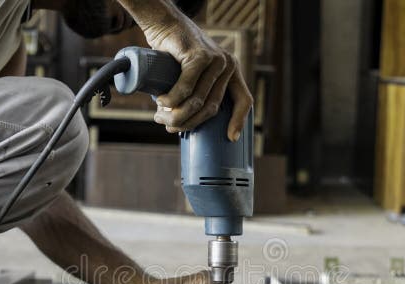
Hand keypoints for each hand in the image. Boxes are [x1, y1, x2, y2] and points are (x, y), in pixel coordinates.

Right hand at [141, 16, 252, 140]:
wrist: (164, 24)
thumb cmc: (176, 53)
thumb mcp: (195, 74)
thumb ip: (199, 91)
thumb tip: (189, 123)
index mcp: (231, 72)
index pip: (244, 100)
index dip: (239, 121)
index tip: (230, 138)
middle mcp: (227, 65)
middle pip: (212, 107)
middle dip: (188, 122)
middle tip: (169, 126)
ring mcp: (215, 59)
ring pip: (198, 100)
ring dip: (177, 114)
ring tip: (160, 117)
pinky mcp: (198, 55)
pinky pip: (187, 86)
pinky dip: (173, 99)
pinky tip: (162, 103)